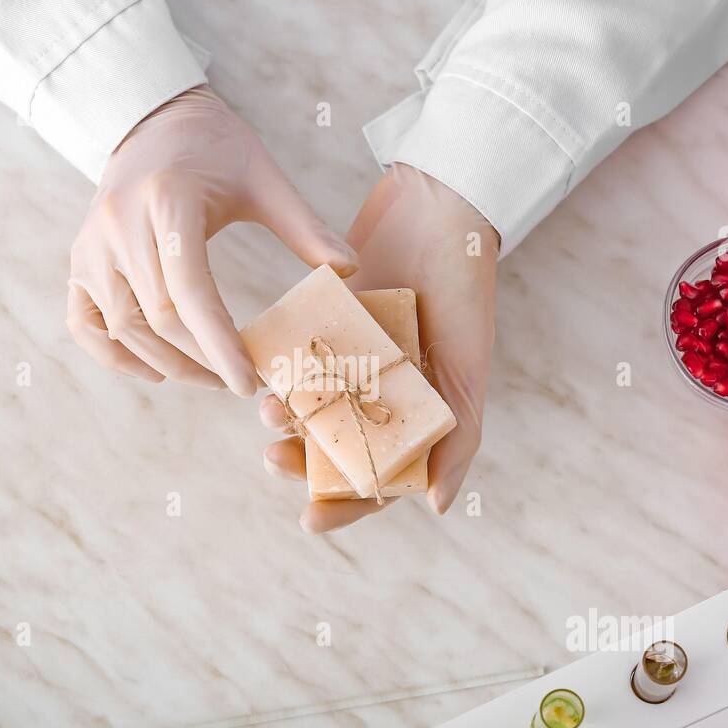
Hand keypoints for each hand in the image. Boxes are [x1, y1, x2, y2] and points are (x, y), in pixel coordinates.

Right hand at [66, 85, 357, 394]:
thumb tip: (350, 270)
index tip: (247, 382)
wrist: (154, 118)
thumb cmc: (215, 148)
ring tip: (208, 376)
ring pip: (122, 328)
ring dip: (166, 364)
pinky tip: (153, 369)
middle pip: (157, 318)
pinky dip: (113, 356)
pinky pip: (83, 324)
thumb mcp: (264, 179)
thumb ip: (304, 226)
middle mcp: (120, 224)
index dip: (218, 345)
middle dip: (200, 361)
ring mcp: (92, 244)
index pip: (189, 292)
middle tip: (238, 381)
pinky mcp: (79, 259)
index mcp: (168, 202)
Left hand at [261, 163, 498, 531]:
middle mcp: (383, 394)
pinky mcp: (325, 323)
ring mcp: (353, 360)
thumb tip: (435, 507)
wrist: (438, 209)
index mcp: (419, 415)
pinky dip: (277, 373)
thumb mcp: (468, 371)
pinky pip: (294, 358)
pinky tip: (259, 376)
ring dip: (285, 419)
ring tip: (269, 410)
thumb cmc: (465, 292)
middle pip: (335, 449)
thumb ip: (459, 439)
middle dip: (301, 463)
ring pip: (309, 408)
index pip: (378, 478)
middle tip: (273, 459)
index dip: (344, 506)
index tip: (306, 518)